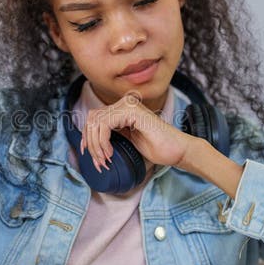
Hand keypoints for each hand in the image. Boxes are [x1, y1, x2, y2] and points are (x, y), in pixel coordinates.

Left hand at [80, 92, 244, 198]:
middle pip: (91, 119)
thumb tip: (89, 138)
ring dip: (96, 146)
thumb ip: (112, 133)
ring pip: (96, 122)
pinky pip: (105, 125)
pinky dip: (103, 142)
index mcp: (123, 108)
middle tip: (98, 162)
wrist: (177, 150)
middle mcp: (125, 103)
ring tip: (105, 161)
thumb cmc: (157, 147)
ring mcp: (128, 105)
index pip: (94, 117)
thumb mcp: (128, 138)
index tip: (87, 153)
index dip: (86, 136)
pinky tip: (111, 154)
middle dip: (90, 143)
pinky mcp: (132, 112)